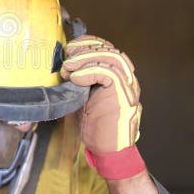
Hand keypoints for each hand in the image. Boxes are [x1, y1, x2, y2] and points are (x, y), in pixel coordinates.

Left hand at [60, 35, 143, 178]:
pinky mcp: (123, 96)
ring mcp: (128, 88)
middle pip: (111, 50)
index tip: (71, 47)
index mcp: (119, 78)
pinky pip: (109, 73)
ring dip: (86, 58)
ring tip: (69, 68)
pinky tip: (76, 78)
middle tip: (68, 57)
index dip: (89, 43)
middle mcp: (127, 80)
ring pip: (112, 58)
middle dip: (86, 48)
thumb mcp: (85, 97)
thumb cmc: (96, 127)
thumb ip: (81, 81)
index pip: (108, 49)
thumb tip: (64, 66)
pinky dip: (89, 72)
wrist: (109, 150)